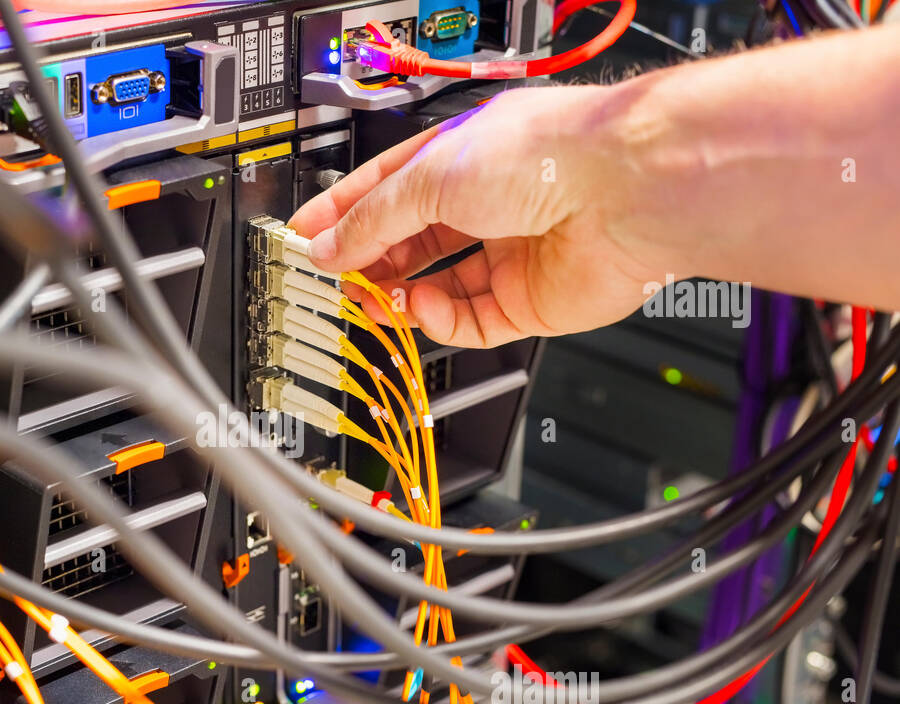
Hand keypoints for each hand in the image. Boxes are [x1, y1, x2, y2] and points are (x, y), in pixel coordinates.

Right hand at [289, 83, 674, 347]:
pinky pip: (468, 320)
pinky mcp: (528, 301)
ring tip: (368, 298)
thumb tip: (332, 246)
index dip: (343, 214)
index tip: (306, 237)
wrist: (623, 193)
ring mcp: (509, 254)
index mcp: (462, 157)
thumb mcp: (430, 176)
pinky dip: (439, 319)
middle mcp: (487, 204)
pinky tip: (421, 306)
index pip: (386, 188)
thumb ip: (373, 220)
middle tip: (331, 276)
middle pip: (409, 241)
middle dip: (367, 259)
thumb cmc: (548, 155)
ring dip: (397, 294)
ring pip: (435, 286)